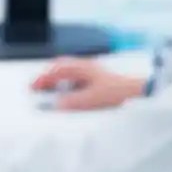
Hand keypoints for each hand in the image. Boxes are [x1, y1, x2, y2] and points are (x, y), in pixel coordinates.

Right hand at [31, 57, 146, 111]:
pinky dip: (68, 84)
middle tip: (39, 87)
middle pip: (61, 67)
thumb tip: (57, 105)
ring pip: (69, 72)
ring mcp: (93, 72)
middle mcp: (86, 67)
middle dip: (48, 77)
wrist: (138, 90)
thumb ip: (72, 102)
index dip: (42, 78)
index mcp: (82, 68)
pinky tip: (70, 94)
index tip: (33, 87)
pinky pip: (78, 78)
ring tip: (51, 91)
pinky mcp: (99, 79)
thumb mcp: (92, 99)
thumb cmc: (118, 90)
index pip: (56, 70)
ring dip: (58, 80)